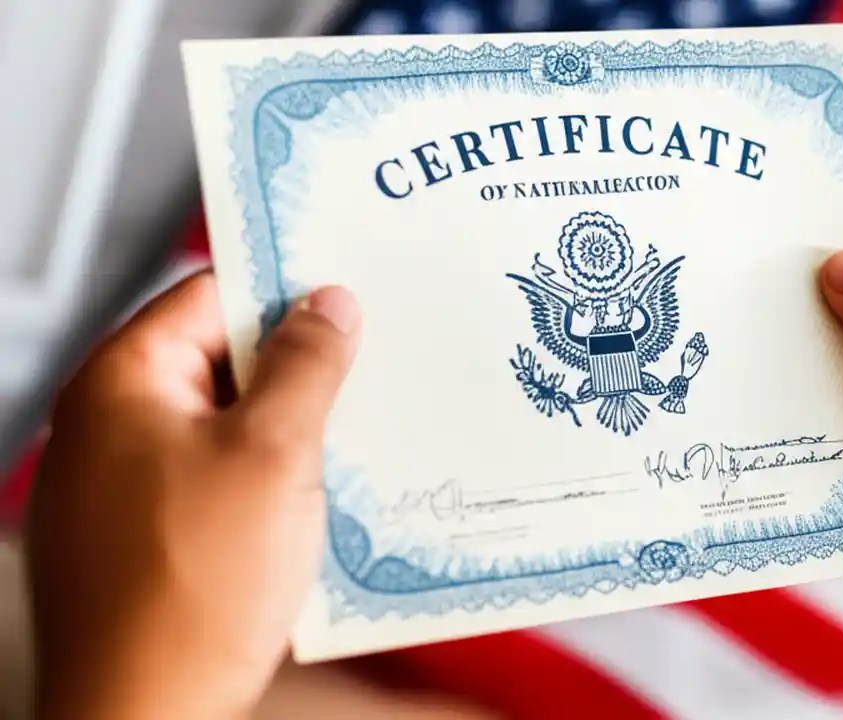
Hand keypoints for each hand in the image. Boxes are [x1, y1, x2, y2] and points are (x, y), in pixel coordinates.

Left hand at [25, 273, 359, 718]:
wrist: (145, 718)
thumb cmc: (193, 589)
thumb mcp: (273, 454)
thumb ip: (306, 366)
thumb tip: (329, 303)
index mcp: (122, 382)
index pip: (210, 294)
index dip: (285, 288)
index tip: (351, 291)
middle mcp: (110, 425)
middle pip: (220, 361)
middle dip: (300, 368)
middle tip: (371, 371)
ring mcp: (123, 485)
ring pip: (226, 424)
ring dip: (291, 429)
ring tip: (353, 443)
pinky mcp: (146, 537)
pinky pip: (217, 480)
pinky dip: (268, 480)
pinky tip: (317, 502)